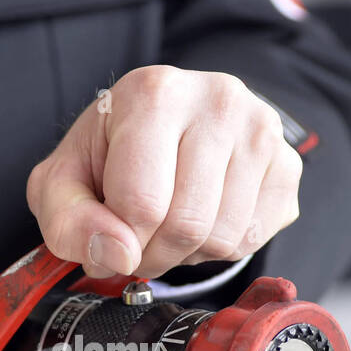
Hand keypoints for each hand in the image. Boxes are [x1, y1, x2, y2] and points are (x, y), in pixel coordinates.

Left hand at [27, 65, 302, 280]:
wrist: (163, 124)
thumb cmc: (110, 153)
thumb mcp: (63, 183)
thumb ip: (68, 222)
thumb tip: (117, 257)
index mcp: (155, 94)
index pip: (142, 204)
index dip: (120, 246)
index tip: (110, 242)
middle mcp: (217, 100)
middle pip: (187, 225)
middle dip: (154, 255)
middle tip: (138, 243)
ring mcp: (261, 129)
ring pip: (223, 239)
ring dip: (188, 253)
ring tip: (169, 222)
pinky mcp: (287, 163)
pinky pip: (253, 239)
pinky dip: (221, 247)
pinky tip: (203, 216)